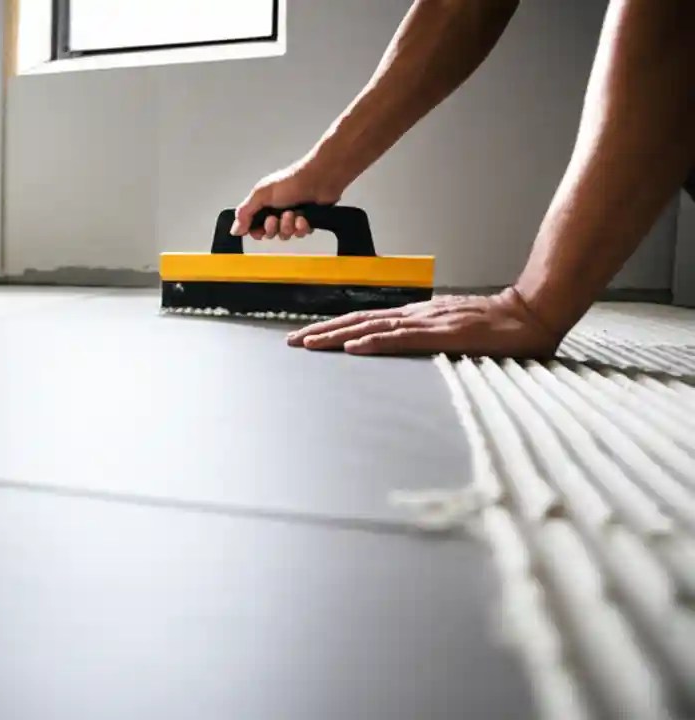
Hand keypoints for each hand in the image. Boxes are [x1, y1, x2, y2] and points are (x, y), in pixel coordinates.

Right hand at [229, 159, 343, 240]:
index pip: (254, 226)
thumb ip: (245, 212)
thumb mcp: (261, 194)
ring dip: (289, 226)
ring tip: (293, 213)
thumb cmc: (293, 180)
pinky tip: (303, 217)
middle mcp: (277, 210)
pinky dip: (302, 227)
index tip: (260, 228)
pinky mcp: (307, 221)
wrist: (320, 179)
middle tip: (277, 217)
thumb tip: (235, 229)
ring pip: (286, 235)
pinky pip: (301, 234)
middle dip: (274, 228)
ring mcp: (292, 216)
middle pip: (270, 233)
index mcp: (264, 203)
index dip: (257, 231)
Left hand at [285, 287, 562, 357]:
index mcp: (416, 316)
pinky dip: (374, 342)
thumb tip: (405, 346)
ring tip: (309, 343)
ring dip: (337, 336)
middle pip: (359, 321)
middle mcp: (414, 315)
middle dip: (322, 331)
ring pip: (371, 328)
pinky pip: (401, 339)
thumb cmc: (497, 327)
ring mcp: (427, 323)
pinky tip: (352, 347)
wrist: (530, 315)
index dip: (334, 327)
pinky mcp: (441, 334)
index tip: (307, 336)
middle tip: (291, 341)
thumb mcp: (454, 332)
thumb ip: (430, 338)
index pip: (366, 321)